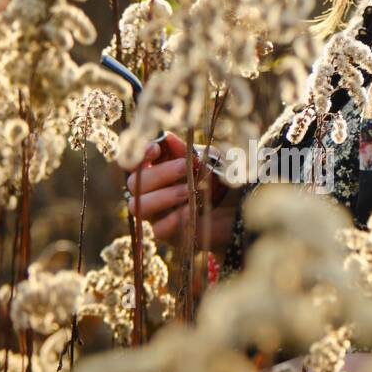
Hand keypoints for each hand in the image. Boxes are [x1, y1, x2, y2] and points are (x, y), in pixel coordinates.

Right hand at [118, 130, 242, 256]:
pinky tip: (191, 210)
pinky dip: (174, 218)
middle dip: (159, 173)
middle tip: (183, 168)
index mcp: (155, 169)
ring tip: (188, 191)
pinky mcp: (166, 234)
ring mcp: (156, 214)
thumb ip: (187, 150)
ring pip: (138, 206)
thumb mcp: (207, 159)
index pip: (133, 162)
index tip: (155, 149)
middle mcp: (150, 192)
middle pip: (134, 183)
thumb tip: (167, 137)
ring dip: (163, 196)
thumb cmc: (219, 180)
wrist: (238, 210)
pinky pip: (158, 228)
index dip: (138, 155)